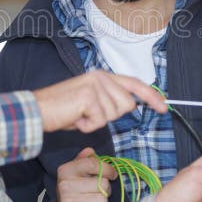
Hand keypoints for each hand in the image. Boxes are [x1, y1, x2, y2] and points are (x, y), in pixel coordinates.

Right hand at [34, 70, 166, 132]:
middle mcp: (101, 77)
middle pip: (126, 105)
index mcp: (102, 76)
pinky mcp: (89, 97)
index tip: (163, 108)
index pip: (134, 83)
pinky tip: (75, 118)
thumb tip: (130, 105)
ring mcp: (95, 85)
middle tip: (87, 113)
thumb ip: (109, 99)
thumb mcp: (90, 101)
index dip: (151, 96)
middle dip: (110, 116)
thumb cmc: (62, 110)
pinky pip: (100, 121)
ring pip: (114, 114)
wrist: (38, 110)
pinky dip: (87, 126)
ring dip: (96, 122)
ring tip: (79, 115)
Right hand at [53, 147, 116, 201]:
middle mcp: (65, 184)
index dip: (107, 168)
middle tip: (98, 190)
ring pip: (103, 195)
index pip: (93, 163)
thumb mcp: (76, 173)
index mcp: (66, 170)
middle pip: (102, 182)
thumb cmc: (74, 190)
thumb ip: (84, 160)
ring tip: (94, 199)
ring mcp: (69, 200)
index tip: (112, 173)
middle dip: (105, 186)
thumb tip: (90, 151)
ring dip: (103, 198)